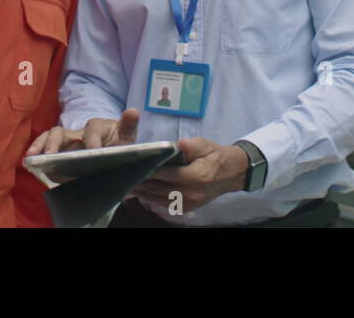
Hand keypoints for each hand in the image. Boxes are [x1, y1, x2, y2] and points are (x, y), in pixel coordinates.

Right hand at [26, 108, 139, 155]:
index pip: (92, 129)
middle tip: (49, 155)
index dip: (92, 140)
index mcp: (96, 127)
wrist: (115, 156)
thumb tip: (133, 111)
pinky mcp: (60, 156)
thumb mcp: (127, 136)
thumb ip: (129, 125)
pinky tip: (32, 165)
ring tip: (31, 158)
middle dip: (53, 142)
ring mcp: (67, 145)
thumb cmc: (118, 143)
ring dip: (39, 147)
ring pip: (49, 140)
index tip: (93, 152)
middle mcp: (77, 133)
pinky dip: (37, 157)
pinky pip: (45, 154)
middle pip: (60, 132)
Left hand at [132, 138, 248, 212]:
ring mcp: (188, 203)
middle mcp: (190, 194)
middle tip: (122, 174)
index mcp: (195, 177)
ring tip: (126, 182)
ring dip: (142, 191)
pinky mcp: (186, 208)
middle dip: (141, 181)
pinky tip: (140, 190)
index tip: (133, 164)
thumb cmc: (215, 156)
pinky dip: (151, 197)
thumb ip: (192, 145)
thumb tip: (179, 144)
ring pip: (158, 198)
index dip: (148, 169)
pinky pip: (163, 203)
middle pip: (158, 188)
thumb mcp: (205, 145)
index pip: (165, 174)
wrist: (231, 173)